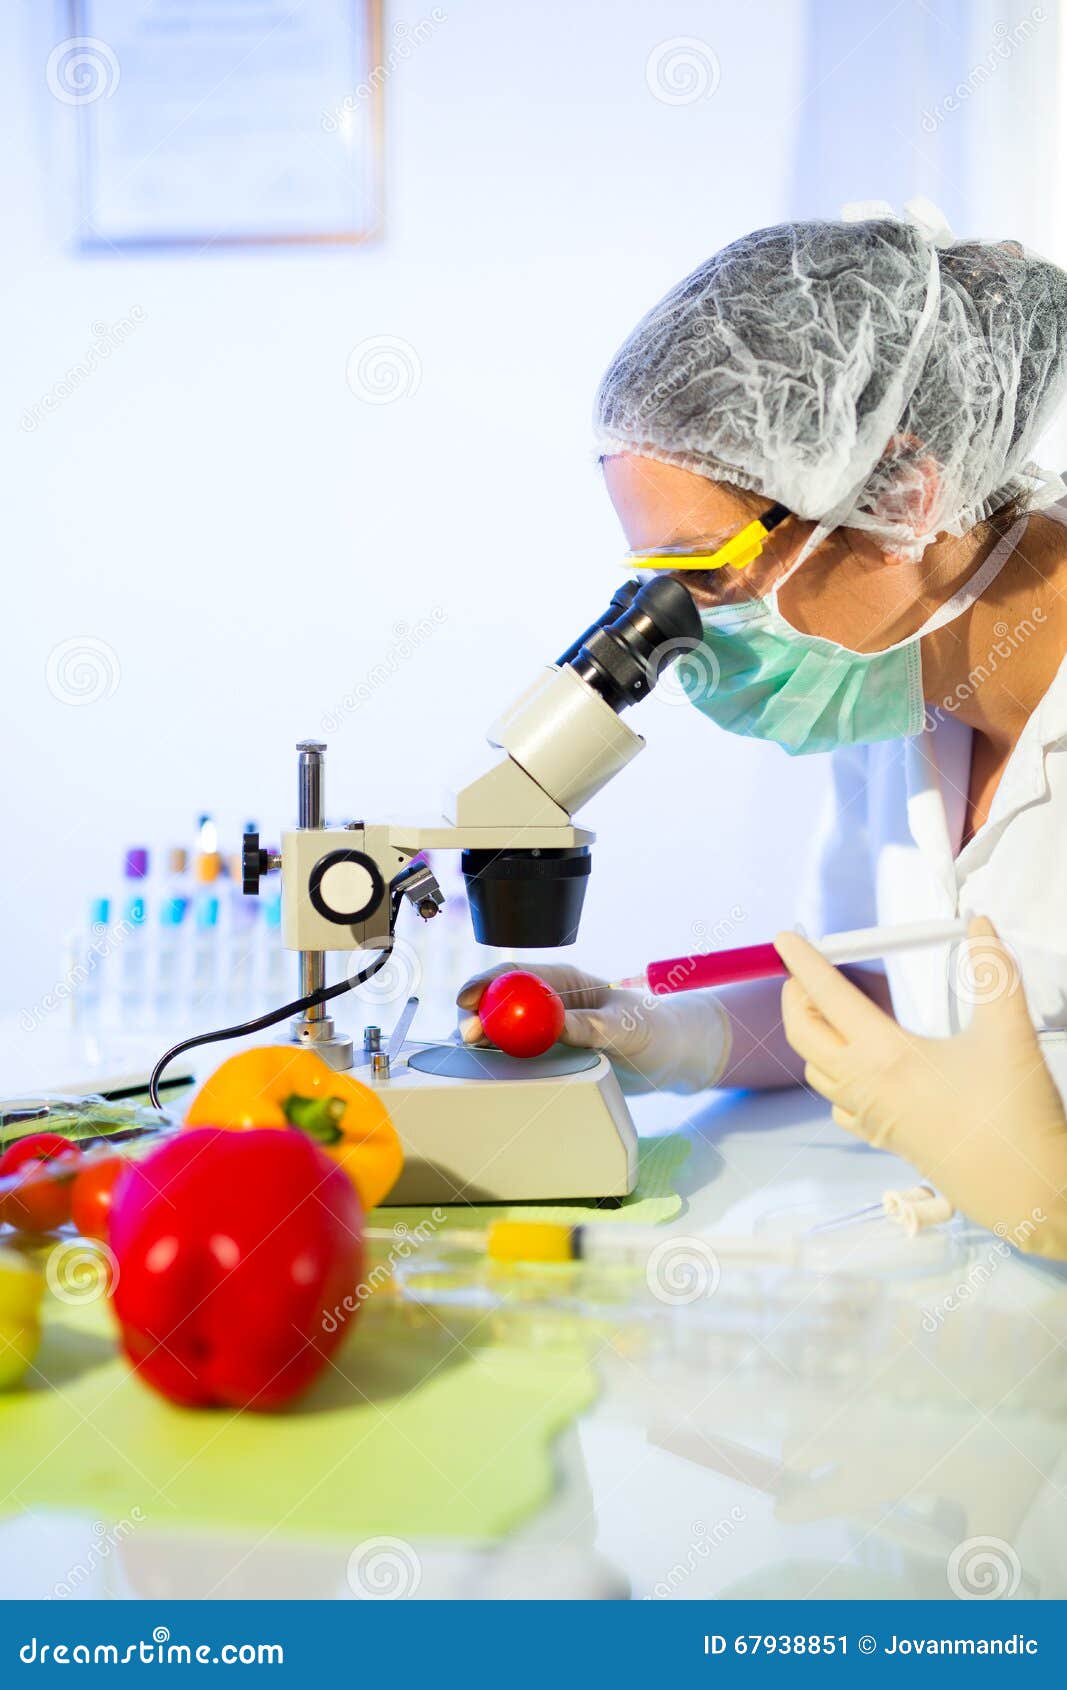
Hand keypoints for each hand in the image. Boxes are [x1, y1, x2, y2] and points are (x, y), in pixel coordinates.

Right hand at [456, 963, 731, 1095]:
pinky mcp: (548, 1056)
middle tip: (469, 1037)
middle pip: (499, 1002)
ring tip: (475, 1054)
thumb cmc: (654, 1031)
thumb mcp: (629, 1027)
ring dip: (485, 1039)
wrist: (669, 1058)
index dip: (488, 982)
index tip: (469, 998)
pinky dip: (499, 1061)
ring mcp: (545, 1030)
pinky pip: (515, 1055)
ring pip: (502, 1030)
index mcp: (565, 981)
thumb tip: (559, 1025)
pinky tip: (492, 1070)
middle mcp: (549, 1003)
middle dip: (477, 1014)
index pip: (517, 974)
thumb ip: (594, 1026)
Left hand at [776, 916, 1066, 1256]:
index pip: (827, 996)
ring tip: (832, 1010)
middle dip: (796, 997)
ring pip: (815, 1070)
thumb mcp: (1008, 1033)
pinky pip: (837, 1103)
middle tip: (807, 972)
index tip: (783, 939)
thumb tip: (981, 926)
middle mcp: (865, 1086)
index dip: (802, 962)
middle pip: (803, 1034)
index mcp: (886, 1055)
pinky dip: (833, 1076)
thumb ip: (994, 972)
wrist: (1025, 1191)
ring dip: (813, 1036)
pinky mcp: (881, 1138)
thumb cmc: (1014, 1116)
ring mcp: (869, 1116)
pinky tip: (855, 1065)